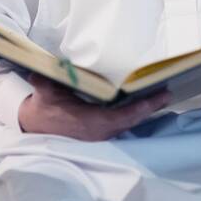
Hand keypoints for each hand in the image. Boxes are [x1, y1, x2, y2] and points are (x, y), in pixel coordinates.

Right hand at [17, 74, 170, 140]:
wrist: (34, 125)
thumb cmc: (42, 109)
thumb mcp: (43, 92)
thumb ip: (48, 80)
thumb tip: (52, 65)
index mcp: (89, 122)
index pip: (121, 117)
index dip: (140, 108)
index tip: (156, 97)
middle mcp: (99, 132)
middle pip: (131, 121)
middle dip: (149, 108)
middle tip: (166, 94)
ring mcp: (100, 135)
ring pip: (129, 124)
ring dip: (144, 112)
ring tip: (160, 97)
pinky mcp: (100, 133)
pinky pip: (123, 124)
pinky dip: (135, 115)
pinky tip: (145, 105)